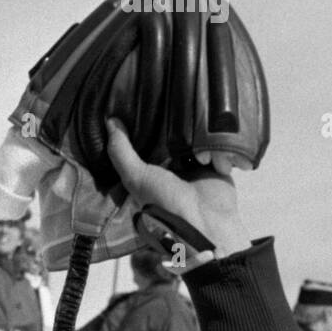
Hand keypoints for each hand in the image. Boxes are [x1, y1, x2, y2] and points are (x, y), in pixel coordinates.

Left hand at [106, 119, 250, 259]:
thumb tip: (110, 122)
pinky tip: (213, 165)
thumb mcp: (137, 178)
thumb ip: (121, 152)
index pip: (152, 137)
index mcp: (154, 169)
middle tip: (182, 119)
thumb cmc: (166, 205)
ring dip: (202, 142)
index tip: (154, 105)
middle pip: (178, 132)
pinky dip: (219, 152)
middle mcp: (176, 166)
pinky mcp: (219, 164)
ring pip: (201, 136)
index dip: (152, 123)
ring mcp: (199, 165)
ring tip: (198, 157)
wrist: (204, 225)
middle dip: (181, 125)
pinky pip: (222, 146)